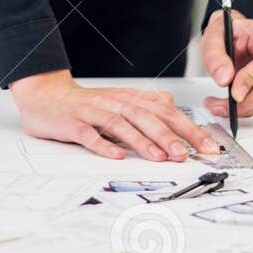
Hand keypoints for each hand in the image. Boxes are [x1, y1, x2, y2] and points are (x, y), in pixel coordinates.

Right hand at [10, 70, 220, 161]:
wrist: (45, 96)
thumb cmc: (86, 104)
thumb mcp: (120, 101)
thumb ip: (146, 106)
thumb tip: (173, 107)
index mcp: (129, 99)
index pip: (164, 112)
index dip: (188, 128)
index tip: (207, 146)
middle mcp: (114, 103)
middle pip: (146, 117)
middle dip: (170, 136)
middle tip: (188, 154)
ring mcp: (93, 113)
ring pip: (121, 125)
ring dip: (142, 141)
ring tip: (160, 157)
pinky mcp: (72, 124)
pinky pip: (89, 135)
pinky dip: (103, 145)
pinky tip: (116, 156)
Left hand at [200, 9, 252, 119]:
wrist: (231, 32)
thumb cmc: (228, 30)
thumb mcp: (214, 34)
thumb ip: (215, 54)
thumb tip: (225, 78)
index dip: (252, 79)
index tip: (234, 93)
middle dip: (244, 102)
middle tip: (219, 105)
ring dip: (242, 109)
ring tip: (217, 106)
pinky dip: (244, 109)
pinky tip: (227, 105)